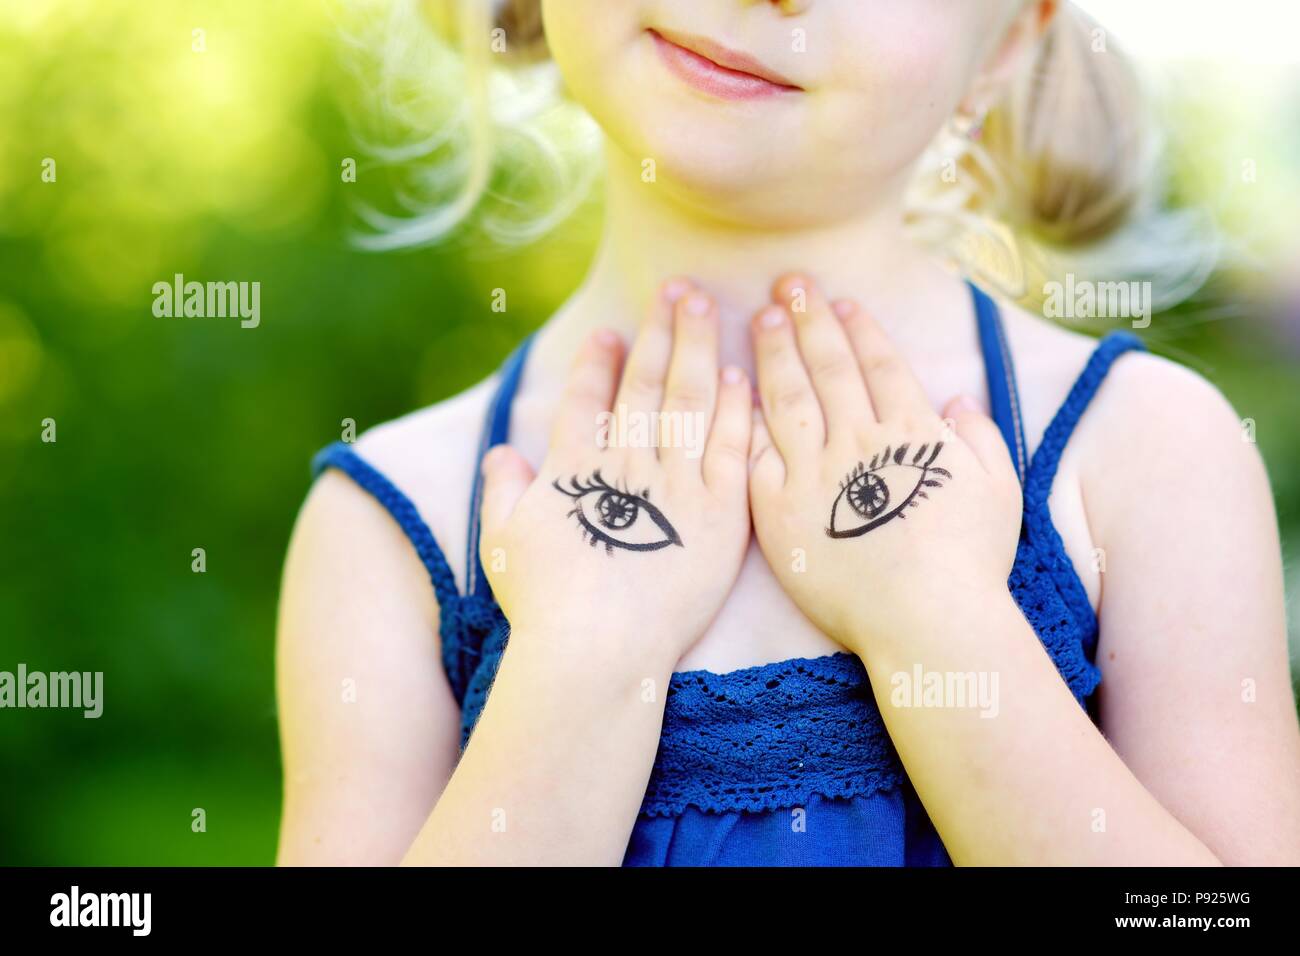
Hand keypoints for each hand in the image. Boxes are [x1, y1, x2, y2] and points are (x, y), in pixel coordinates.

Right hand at [478, 281, 752, 673]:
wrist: (597, 649)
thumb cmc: (543, 605)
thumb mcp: (503, 543)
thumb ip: (502, 490)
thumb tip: (501, 452)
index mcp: (575, 469)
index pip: (587, 400)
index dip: (597, 362)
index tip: (610, 330)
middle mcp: (626, 464)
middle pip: (645, 383)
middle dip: (661, 330)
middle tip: (678, 286)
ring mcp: (676, 486)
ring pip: (689, 400)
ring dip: (698, 347)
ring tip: (707, 304)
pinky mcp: (720, 514)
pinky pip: (729, 448)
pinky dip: (734, 410)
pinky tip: (738, 375)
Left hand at [747, 274, 1021, 653]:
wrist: (926, 620)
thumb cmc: (970, 563)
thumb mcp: (997, 490)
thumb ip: (977, 438)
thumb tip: (956, 402)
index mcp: (911, 433)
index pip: (879, 365)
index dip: (859, 329)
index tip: (842, 301)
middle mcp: (858, 441)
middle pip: (828, 367)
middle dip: (809, 319)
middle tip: (790, 282)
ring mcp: (815, 473)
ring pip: (787, 398)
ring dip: (775, 353)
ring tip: (763, 317)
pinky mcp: (778, 509)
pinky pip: (756, 454)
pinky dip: (745, 418)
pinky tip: (733, 389)